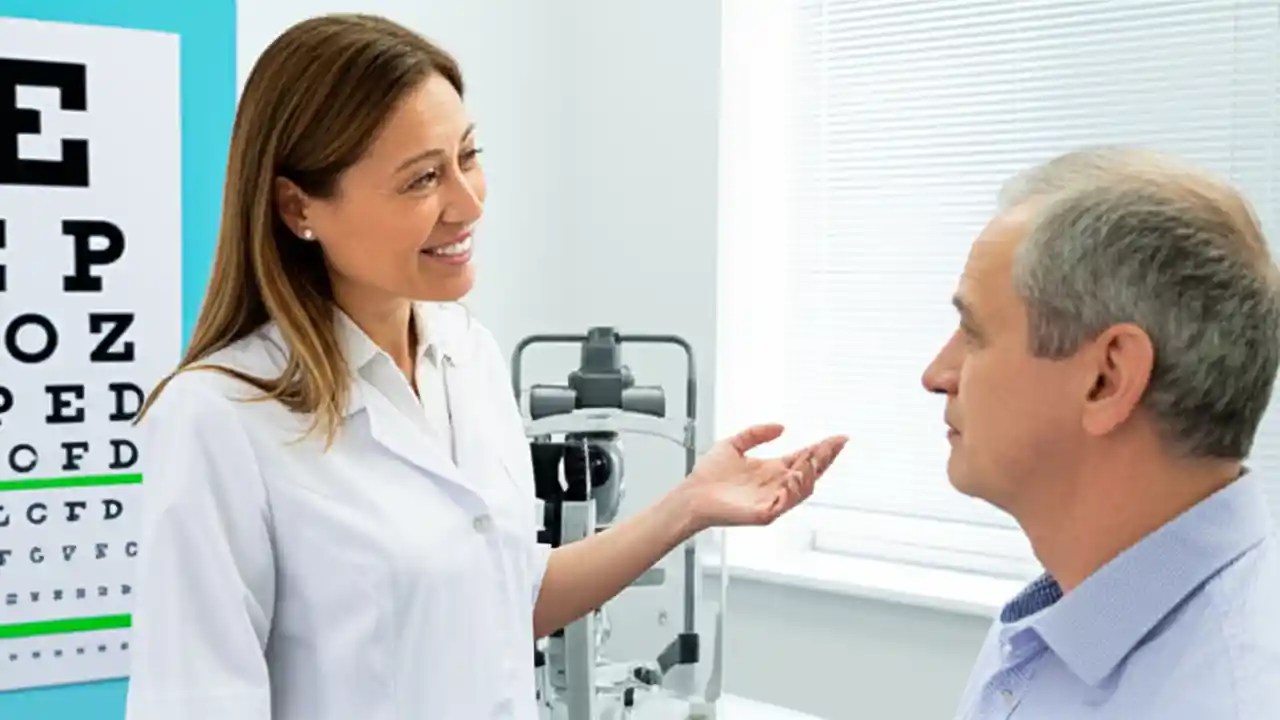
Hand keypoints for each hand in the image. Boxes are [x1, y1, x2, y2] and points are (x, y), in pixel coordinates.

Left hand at [678, 424, 847, 532]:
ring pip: (802, 490)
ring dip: (811, 474)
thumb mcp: (734, 444)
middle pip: (810, 473)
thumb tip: (781, 427)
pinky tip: (794, 477)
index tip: (838, 439)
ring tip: (812, 459)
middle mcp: (775, 486)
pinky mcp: (762, 513)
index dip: (822, 449)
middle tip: (832, 446)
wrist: (690, 495)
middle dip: (823, 460)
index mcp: (771, 471)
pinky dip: (792, 492)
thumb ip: (756, 433)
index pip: (804, 459)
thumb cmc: (707, 477)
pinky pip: (784, 505)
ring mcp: (771, 501)